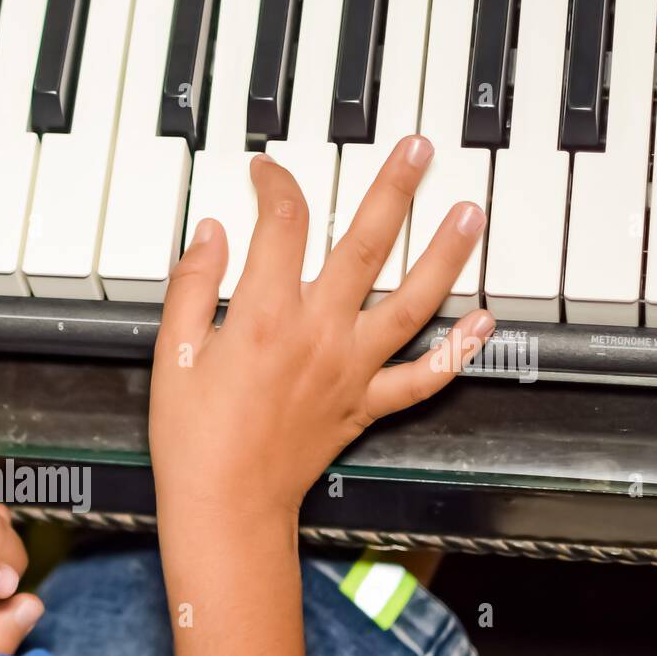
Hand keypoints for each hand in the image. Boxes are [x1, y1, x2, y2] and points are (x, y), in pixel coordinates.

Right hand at [149, 135, 493, 528]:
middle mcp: (318, 334)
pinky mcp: (364, 405)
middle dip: (394, 189)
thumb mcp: (172, 352)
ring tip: (470, 212)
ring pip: (412, 303)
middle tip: (418, 150)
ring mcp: (349, 370)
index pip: (282, 225)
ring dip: (445, 254)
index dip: (276, 185)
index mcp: (264, 315)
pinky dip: (459, 352)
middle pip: (366, 245)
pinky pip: (422, 378)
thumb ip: (192, 285)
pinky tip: (485, 323)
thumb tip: (211, 233)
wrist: (225, 505)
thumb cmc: (194, 438)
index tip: (268, 173)